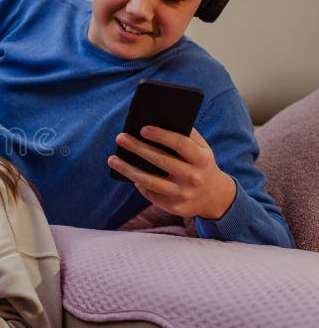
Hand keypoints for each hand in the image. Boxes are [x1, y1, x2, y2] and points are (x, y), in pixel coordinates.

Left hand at [107, 126, 236, 219]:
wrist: (215, 197)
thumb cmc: (201, 165)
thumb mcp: (202, 149)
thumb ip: (187, 135)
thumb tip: (157, 121)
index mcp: (202, 159)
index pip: (180, 144)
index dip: (161, 135)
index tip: (142, 129)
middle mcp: (193, 177)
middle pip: (160, 161)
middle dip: (137, 148)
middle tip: (120, 138)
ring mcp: (183, 194)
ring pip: (149, 181)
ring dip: (127, 170)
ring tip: (112, 159)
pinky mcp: (174, 207)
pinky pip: (150, 193)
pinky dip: (137, 183)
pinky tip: (127, 173)